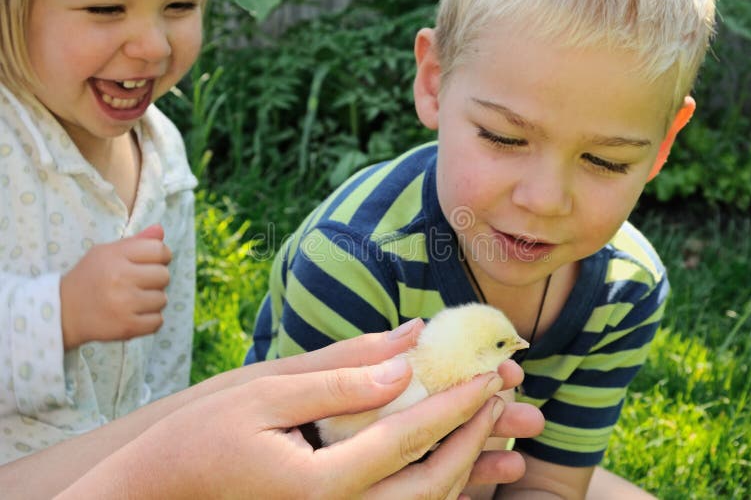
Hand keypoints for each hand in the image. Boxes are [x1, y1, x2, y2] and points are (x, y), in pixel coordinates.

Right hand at [56, 337, 543, 498]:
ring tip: (498, 427)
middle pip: (431, 482)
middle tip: (502, 396)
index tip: (491, 374)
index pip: (409, 437)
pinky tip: (464, 460)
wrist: (162, 489)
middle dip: (475, 437)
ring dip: (467, 463)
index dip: (457, 404)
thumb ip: (342, 374)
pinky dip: (440, 482)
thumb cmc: (203, 435)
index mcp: (321, 482)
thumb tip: (408, 350)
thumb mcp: (266, 391)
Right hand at [60, 224, 171, 348]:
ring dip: (152, 301)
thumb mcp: (106, 253)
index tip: (151, 263)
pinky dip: (150, 320)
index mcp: (114, 256)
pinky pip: (158, 321)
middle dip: (156, 279)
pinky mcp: (126, 326)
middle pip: (164, 275)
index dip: (161, 256)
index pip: (159, 249)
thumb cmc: (90, 277)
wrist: (63, 312)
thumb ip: (136, 241)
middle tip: (138, 283)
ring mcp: (123, 304)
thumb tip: (160, 229)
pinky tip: (133, 314)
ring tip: (133, 300)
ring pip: (162, 299)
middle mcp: (119, 278)